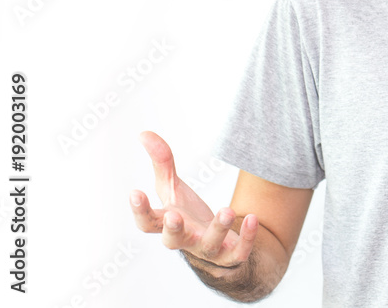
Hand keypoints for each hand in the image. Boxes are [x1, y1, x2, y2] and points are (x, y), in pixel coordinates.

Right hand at [130, 131, 257, 270]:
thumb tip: (143, 133)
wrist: (216, 242)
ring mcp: (207, 249)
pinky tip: (252, 218)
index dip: (139, 210)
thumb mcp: (173, 187)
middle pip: (172, 241)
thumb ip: (161, 162)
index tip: (135, 192)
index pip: (146, 223)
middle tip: (174, 216)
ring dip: (218, 228)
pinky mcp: (231, 255)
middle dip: (173, 230)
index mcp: (167, 224)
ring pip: (210, 245)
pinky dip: (247, 237)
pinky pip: (239, 252)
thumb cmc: (187, 214)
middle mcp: (185, 240)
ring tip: (226, 210)